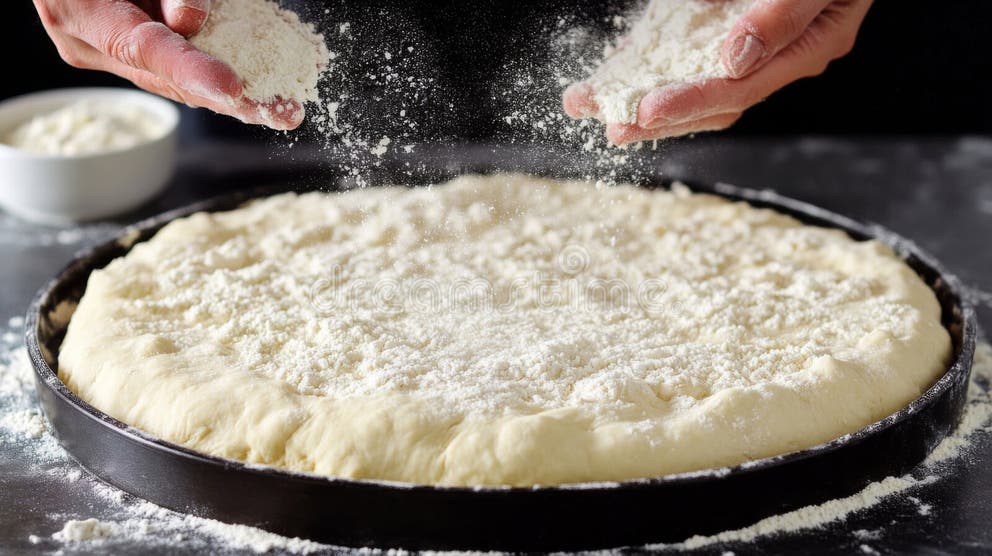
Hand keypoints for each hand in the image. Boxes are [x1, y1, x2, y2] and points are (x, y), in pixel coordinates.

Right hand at [32, 0, 302, 129]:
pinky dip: (222, 77)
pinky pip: (180, 70)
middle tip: (282, 114)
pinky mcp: (131, 54)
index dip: (191, 70)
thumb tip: (191, 20)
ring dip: (237, 100)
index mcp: (77, 11)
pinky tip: (266, 89)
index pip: (142, 46)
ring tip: (284, 109)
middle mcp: (89, 44)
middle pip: (169, 80)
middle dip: (232, 102)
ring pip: (178, 83)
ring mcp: (109, 53)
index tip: (234, 89)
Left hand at [564, 0, 872, 144]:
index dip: (688, 103)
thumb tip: (734, 60)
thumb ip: (783, 17)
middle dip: (652, 116)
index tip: (643, 110)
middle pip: (705, 99)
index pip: (736, 91)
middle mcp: (769, 57)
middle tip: (607, 126)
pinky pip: (679, 47)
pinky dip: (644, 60)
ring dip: (636, 91)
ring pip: (684, 77)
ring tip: (588, 103)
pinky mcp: (722, 22)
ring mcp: (744, 42)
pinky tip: (611, 70)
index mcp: (801, 52)